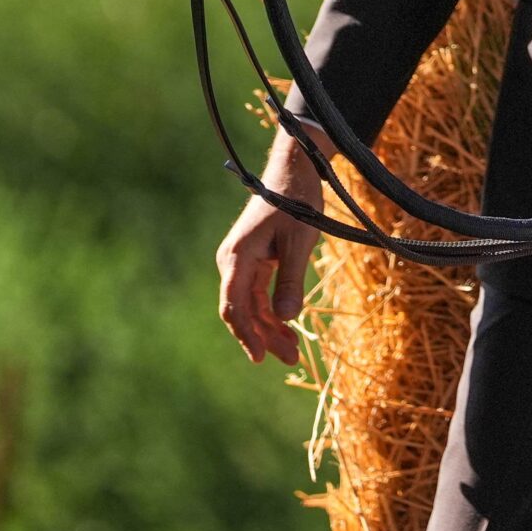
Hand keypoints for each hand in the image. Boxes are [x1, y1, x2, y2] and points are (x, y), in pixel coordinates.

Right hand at [215, 125, 334, 365]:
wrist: (293, 171)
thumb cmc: (296, 201)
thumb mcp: (299, 241)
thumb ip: (291, 278)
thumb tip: (285, 318)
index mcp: (237, 257)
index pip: (233, 306)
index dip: (245, 334)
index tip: (259, 357)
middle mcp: (232, 262)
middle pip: (242, 311)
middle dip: (263, 337)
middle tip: (290, 359)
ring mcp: (241, 262)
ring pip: (250, 305)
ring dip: (269, 328)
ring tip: (293, 351)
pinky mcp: (252, 261)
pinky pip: (257, 294)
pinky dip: (271, 311)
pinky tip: (286, 328)